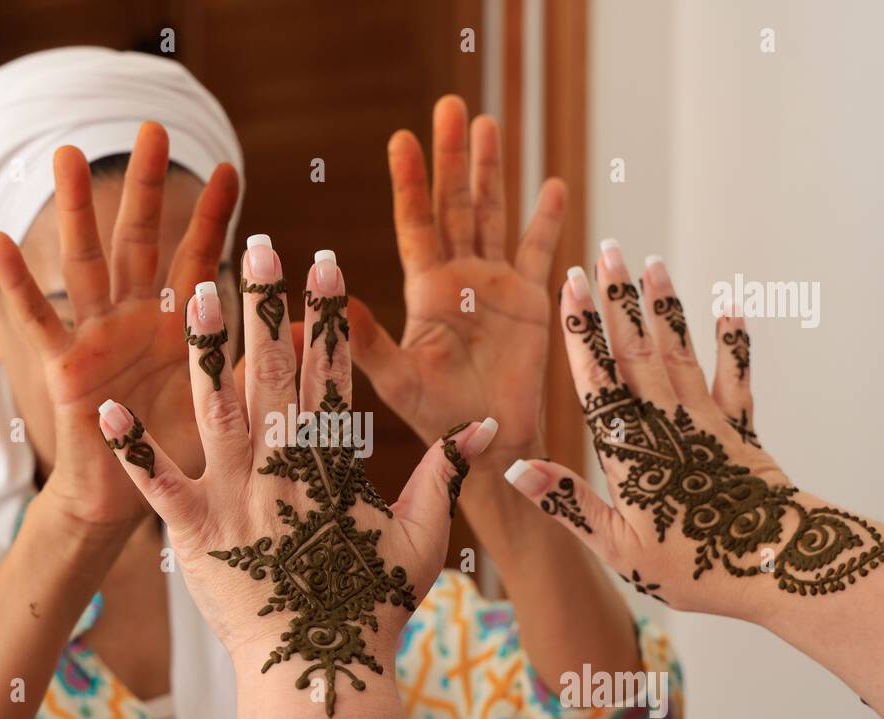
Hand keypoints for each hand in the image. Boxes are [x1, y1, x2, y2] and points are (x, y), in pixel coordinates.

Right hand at [0, 124, 238, 533]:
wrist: (133, 501)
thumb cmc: (184, 451)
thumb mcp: (230, 403)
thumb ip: (261, 365)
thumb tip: (312, 330)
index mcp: (181, 325)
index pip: (198, 257)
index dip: (213, 217)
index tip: (233, 169)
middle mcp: (137, 319)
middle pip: (139, 241)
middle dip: (147, 187)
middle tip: (153, 128)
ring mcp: (96, 336)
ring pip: (86, 263)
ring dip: (76, 211)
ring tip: (66, 153)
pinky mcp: (63, 365)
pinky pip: (38, 319)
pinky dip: (18, 283)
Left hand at [97, 242, 497, 717]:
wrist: (321, 670)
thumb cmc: (373, 608)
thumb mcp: (423, 539)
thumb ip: (447, 476)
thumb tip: (485, 428)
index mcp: (330, 463)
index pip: (330, 373)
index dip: (327, 315)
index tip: (324, 262)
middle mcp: (280, 467)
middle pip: (271, 371)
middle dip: (267, 304)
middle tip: (258, 246)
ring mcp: (235, 497)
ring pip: (216, 409)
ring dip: (204, 348)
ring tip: (191, 291)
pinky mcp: (194, 533)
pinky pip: (157, 484)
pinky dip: (131, 448)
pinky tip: (105, 408)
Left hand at [347, 95, 565, 470]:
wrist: (488, 447)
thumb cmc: (436, 419)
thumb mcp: (395, 378)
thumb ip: (366, 341)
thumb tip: (330, 298)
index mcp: (424, 291)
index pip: (415, 223)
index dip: (410, 181)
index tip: (402, 138)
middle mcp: (459, 279)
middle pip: (454, 205)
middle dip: (453, 157)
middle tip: (450, 106)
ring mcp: (497, 287)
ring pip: (493, 215)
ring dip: (492, 172)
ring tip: (490, 123)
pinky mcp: (532, 303)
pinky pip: (541, 252)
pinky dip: (549, 220)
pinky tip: (553, 184)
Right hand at [504, 246, 883, 617]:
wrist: (777, 566)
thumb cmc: (694, 566)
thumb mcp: (617, 547)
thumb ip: (568, 502)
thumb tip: (516, 470)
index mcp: (628, 450)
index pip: (597, 379)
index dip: (581, 332)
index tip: (569, 287)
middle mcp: (666, 423)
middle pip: (636, 351)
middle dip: (618, 300)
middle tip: (607, 252)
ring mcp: (706, 422)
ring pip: (679, 353)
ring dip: (665, 308)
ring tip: (653, 264)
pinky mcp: (741, 432)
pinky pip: (736, 378)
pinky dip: (734, 343)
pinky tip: (731, 309)